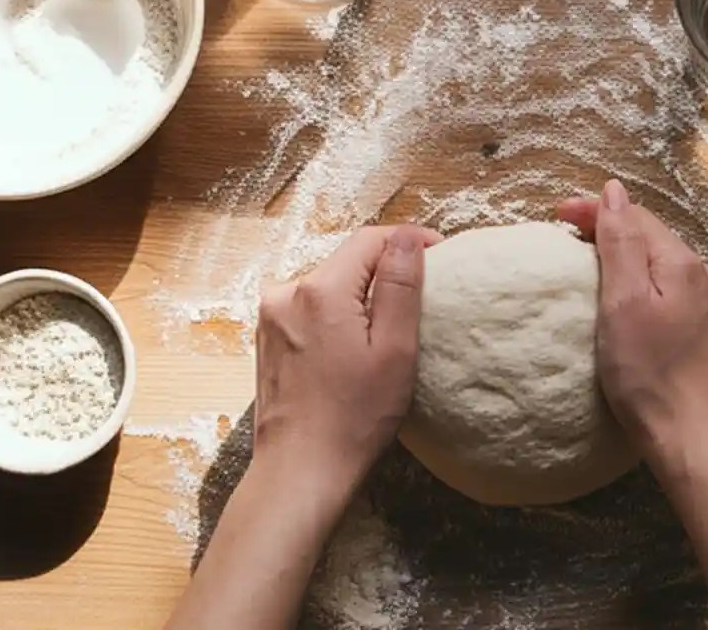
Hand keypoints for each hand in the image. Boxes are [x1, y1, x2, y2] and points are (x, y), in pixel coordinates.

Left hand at [253, 224, 443, 497]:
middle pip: (347, 261)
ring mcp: (271, 316)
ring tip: (390, 324)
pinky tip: (354, 346)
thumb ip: (400, 286)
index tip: (440, 255)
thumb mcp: (394, 350)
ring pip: (329, 284)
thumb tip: (408, 238)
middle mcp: (287, 293)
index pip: (370, 239)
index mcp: (320, 290)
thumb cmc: (354, 418)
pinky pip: (310, 309)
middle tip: (422, 294)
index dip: (408, 241)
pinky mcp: (267, 338)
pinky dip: (337, 315)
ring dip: (360, 294)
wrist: (300, 470)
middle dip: (385, 270)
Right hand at [558, 179, 707, 472]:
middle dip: (612, 230)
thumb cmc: (650, 377)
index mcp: (684, 264)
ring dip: (629, 258)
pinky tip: (631, 303)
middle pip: (653, 239)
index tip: (557, 214)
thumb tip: (614, 191)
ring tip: (594, 264)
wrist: (697, 441)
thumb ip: (620, 244)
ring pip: (665, 267)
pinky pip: (675, 294)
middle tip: (568, 235)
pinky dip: (647, 287)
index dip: (596, 210)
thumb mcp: (623, 304)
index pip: (636, 217)